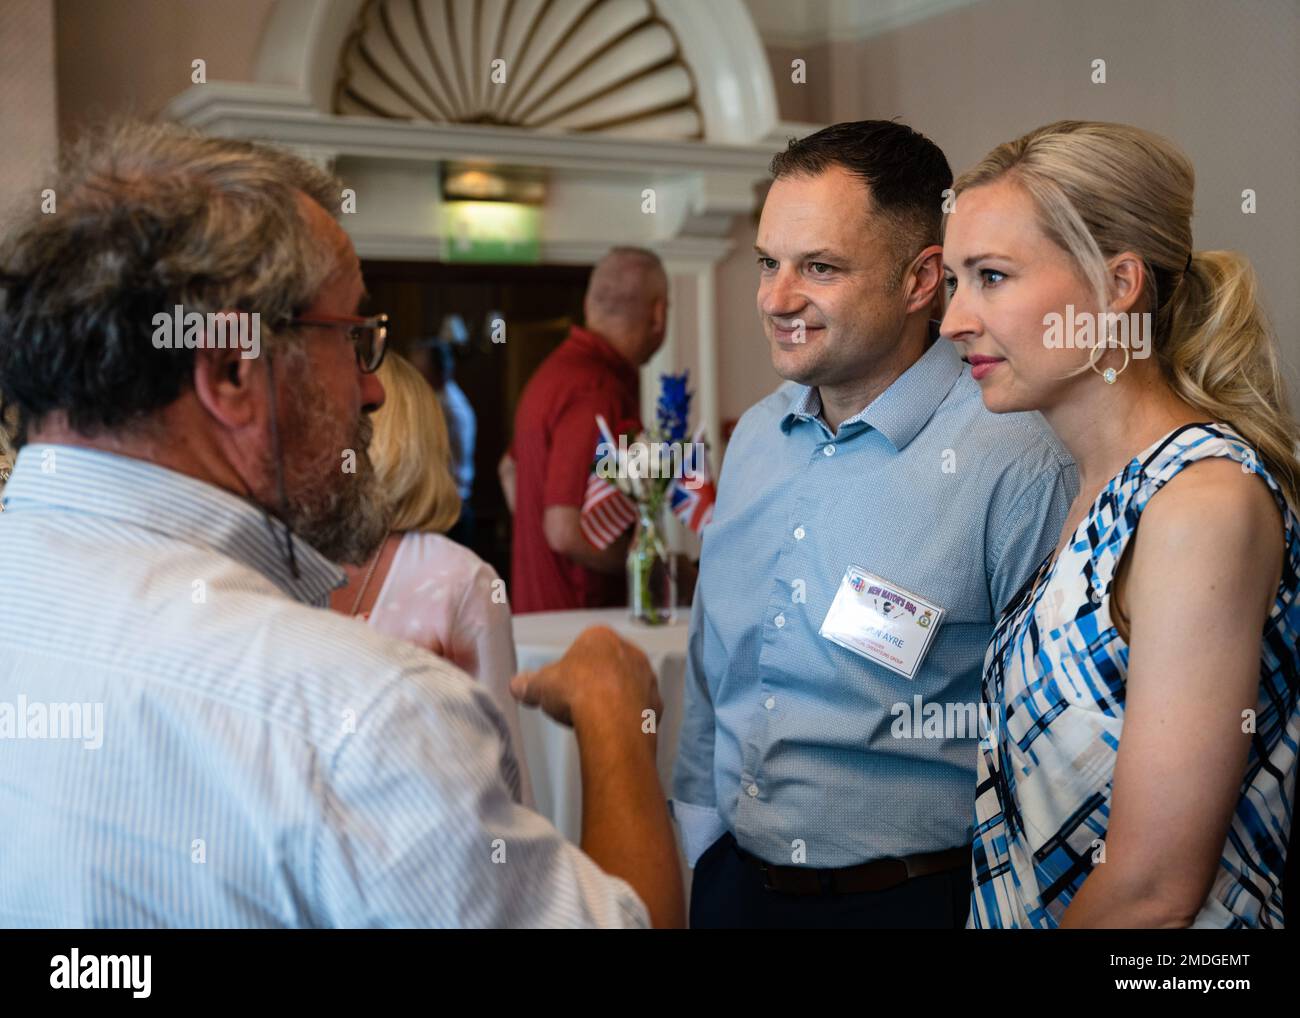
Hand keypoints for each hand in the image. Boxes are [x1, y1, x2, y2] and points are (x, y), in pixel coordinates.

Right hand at [510, 625, 660, 729]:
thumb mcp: (541, 686)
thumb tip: (516, 685)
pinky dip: (628, 718)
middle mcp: (629, 651)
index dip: (571, 668)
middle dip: (595, 682)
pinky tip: (613, 730)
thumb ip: (528, 683)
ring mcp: (646, 676)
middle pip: (608, 665)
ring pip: (627, 686)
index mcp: (600, 637)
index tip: (563, 686)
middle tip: (578, 703)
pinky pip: (640, 708)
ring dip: (614, 699)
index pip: (584, 647)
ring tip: (594, 720)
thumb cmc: (577, 692)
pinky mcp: (656, 702)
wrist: (612, 720)